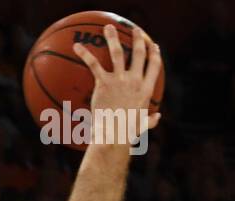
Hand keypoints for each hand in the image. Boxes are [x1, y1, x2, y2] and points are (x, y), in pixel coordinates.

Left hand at [73, 24, 161, 138]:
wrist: (113, 137)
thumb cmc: (126, 134)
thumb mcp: (142, 126)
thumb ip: (150, 120)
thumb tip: (158, 117)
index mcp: (146, 90)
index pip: (154, 66)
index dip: (154, 55)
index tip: (154, 46)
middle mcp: (135, 81)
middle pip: (139, 53)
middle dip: (138, 38)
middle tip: (135, 30)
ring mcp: (120, 80)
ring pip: (118, 52)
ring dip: (113, 37)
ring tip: (109, 27)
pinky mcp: (104, 83)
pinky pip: (94, 64)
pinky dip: (85, 54)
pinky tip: (77, 46)